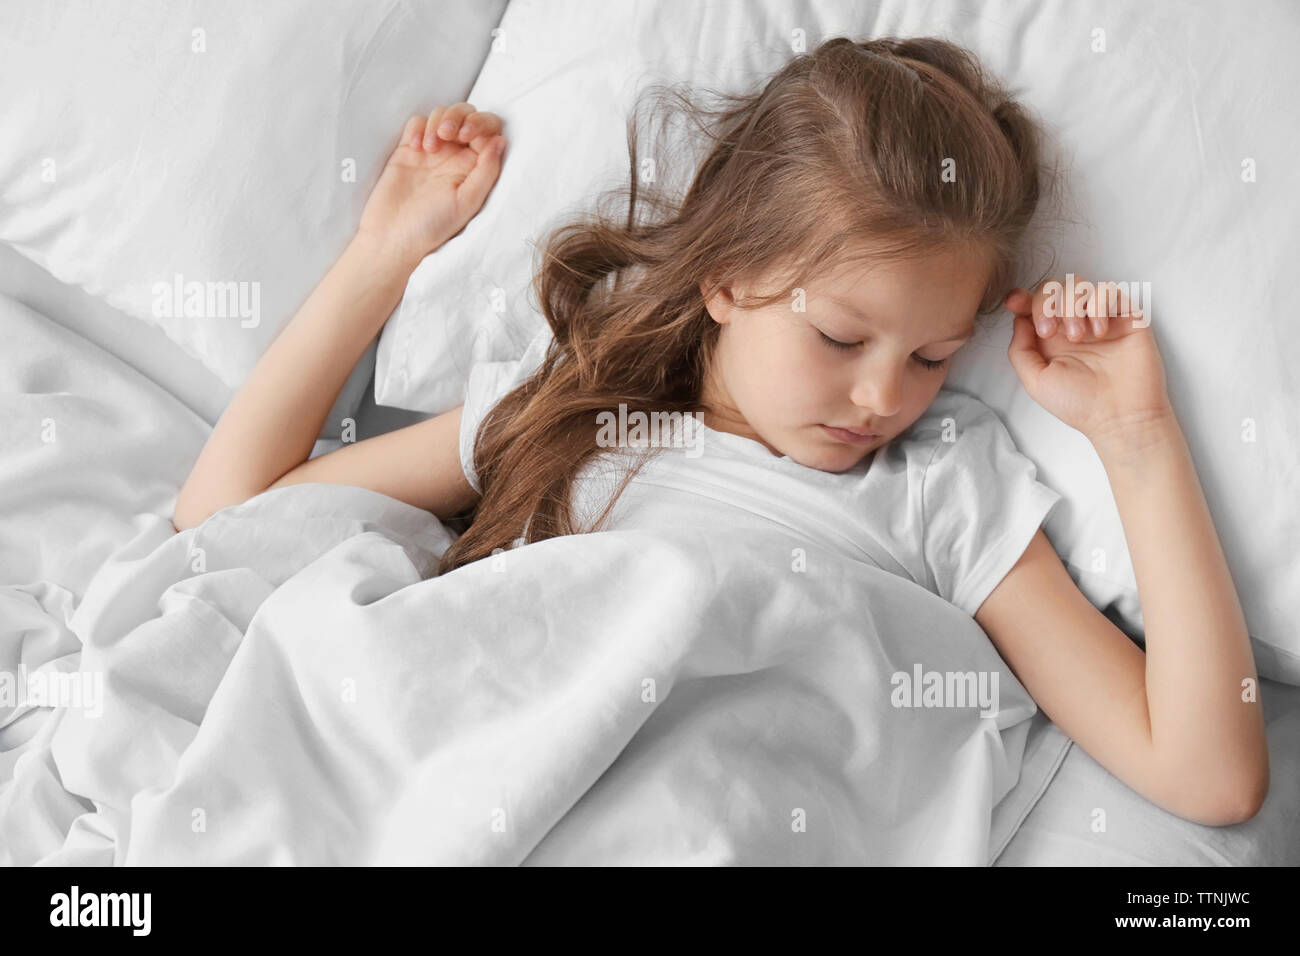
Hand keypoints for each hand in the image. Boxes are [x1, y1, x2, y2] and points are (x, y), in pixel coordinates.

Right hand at [356, 103, 506, 267]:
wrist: (393, 235)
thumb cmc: (433, 226)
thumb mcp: (467, 202)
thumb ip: (486, 171)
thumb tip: (501, 141)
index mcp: (475, 169)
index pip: (488, 131)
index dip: (481, 124)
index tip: (467, 136)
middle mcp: (456, 157)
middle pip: (466, 115)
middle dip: (459, 115)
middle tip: (448, 133)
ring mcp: (433, 151)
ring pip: (442, 114)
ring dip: (438, 120)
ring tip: (430, 147)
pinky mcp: (409, 149)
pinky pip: (417, 122)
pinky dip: (418, 127)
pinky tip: (416, 147)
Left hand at [1005, 276, 1172, 444]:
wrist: (1120, 415)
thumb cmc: (1079, 404)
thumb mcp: (1036, 381)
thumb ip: (1021, 350)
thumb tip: (1019, 319)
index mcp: (1049, 338)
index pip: (1031, 304)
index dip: (1022, 297)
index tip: (1015, 303)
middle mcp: (1072, 324)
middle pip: (1052, 288)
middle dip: (1046, 304)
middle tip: (1050, 332)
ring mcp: (1099, 318)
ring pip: (1078, 284)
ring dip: (1072, 305)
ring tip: (1079, 337)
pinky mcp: (1125, 316)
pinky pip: (1108, 290)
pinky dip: (1098, 305)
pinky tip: (1100, 332)